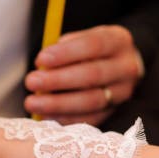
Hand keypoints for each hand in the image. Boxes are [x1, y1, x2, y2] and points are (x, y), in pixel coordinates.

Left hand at [24, 25, 143, 124]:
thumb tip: (44, 64)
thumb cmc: (93, 50)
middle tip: (31, 82)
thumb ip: (67, 46)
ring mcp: (123, 93)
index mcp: (118, 41)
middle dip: (58, 80)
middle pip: (92, 76)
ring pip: (91, 101)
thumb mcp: (84, 37)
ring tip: (33, 103)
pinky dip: (66, 119)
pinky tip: (45, 116)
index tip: (40, 60)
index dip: (65, 53)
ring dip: (58, 104)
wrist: (120, 66)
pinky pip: (90, 120)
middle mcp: (126, 68)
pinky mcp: (114, 112)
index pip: (93, 45)